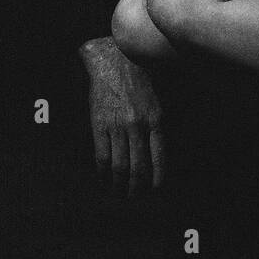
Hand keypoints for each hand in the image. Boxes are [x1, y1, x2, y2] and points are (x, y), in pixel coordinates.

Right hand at [79, 36, 165, 194]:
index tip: (155, 190)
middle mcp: (138, 126)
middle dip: (137, 187)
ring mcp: (117, 127)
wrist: (112, 60)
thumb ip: (158, 125)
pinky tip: (104, 180)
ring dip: (120, 184)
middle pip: (138, 167)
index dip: (156, 178)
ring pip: (120, 166)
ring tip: (119, 194)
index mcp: (156, 119)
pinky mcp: (99, 125)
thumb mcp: (158, 99)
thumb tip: (158, 151)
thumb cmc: (138, 79)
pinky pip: (101, 156)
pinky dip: (103, 173)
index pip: (158, 158)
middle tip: (135, 198)